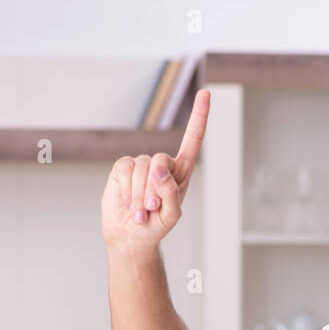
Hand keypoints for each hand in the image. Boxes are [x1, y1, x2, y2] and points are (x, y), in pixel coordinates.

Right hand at [101, 88, 210, 250]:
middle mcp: (161, 164)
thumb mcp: (171, 215)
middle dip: (155, 189)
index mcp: (181, 171)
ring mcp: (141, 165)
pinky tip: (131, 206)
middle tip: (153, 209)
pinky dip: (129, 192)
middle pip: (160, 160)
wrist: (132, 236)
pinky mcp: (122, 169)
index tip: (205, 93)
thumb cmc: (156, 226)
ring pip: (141, 168)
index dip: (198, 116)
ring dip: (141, 196)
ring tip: (142, 213)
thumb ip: (171, 192)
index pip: (192, 139)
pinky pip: (125, 171)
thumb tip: (158, 168)